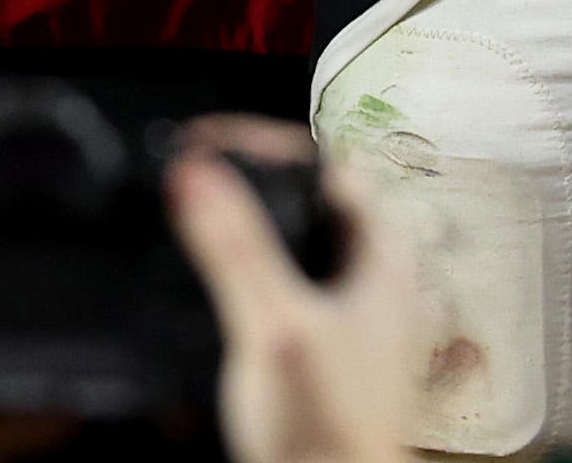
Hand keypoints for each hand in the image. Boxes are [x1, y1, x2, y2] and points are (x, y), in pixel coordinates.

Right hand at [167, 121, 415, 462]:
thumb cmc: (329, 430)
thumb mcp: (275, 325)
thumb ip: (235, 247)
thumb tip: (193, 170)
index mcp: (381, 260)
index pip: (335, 166)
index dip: (272, 144)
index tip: (210, 141)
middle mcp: (369, 276)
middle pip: (312, 196)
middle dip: (252, 173)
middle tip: (193, 162)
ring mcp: (343, 307)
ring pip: (294, 233)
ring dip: (244, 212)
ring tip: (190, 200)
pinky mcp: (314, 336)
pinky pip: (277, 272)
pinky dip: (240, 253)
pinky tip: (206, 262)